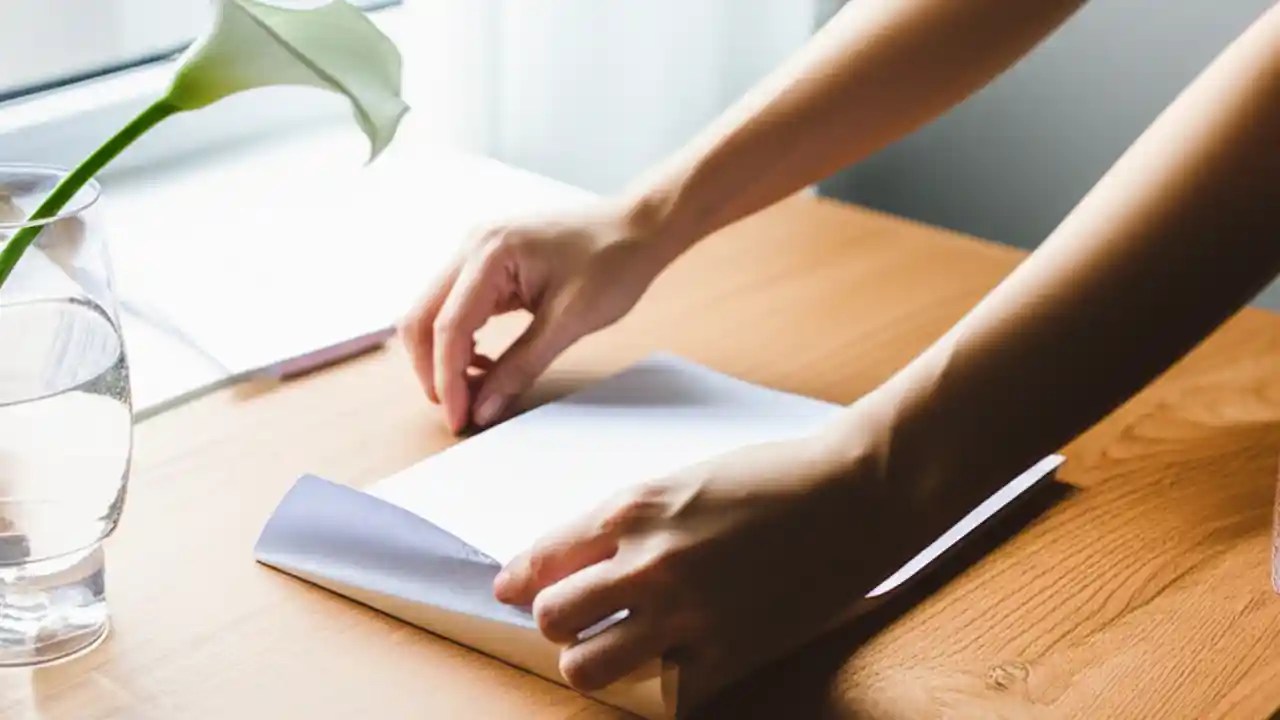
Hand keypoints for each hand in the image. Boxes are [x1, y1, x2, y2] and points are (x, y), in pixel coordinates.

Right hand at [401, 200, 677, 432]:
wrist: (638, 229)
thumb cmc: (612, 262)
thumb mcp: (569, 322)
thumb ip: (520, 366)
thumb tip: (483, 407)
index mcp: (490, 253)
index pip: (448, 326)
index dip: (447, 379)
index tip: (459, 418)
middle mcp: (472, 246)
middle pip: (422, 317)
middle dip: (431, 369)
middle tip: (457, 410)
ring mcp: (476, 252)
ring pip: (433, 313)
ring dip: (442, 356)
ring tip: (471, 393)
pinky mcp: (487, 264)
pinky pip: (455, 306)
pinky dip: (460, 340)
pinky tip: (483, 364)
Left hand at [492, 424, 922, 696]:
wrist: (855, 492)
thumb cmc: (770, 476)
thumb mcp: (681, 481)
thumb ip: (622, 521)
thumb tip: (567, 559)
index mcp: (633, 509)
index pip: (540, 560)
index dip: (518, 581)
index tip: (514, 592)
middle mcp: (649, 562)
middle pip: (551, 618)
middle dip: (558, 620)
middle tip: (581, 617)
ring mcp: (687, 614)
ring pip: (587, 668)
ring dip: (593, 660)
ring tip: (618, 645)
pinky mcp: (728, 654)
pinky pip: (662, 693)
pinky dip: (664, 682)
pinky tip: (680, 659)